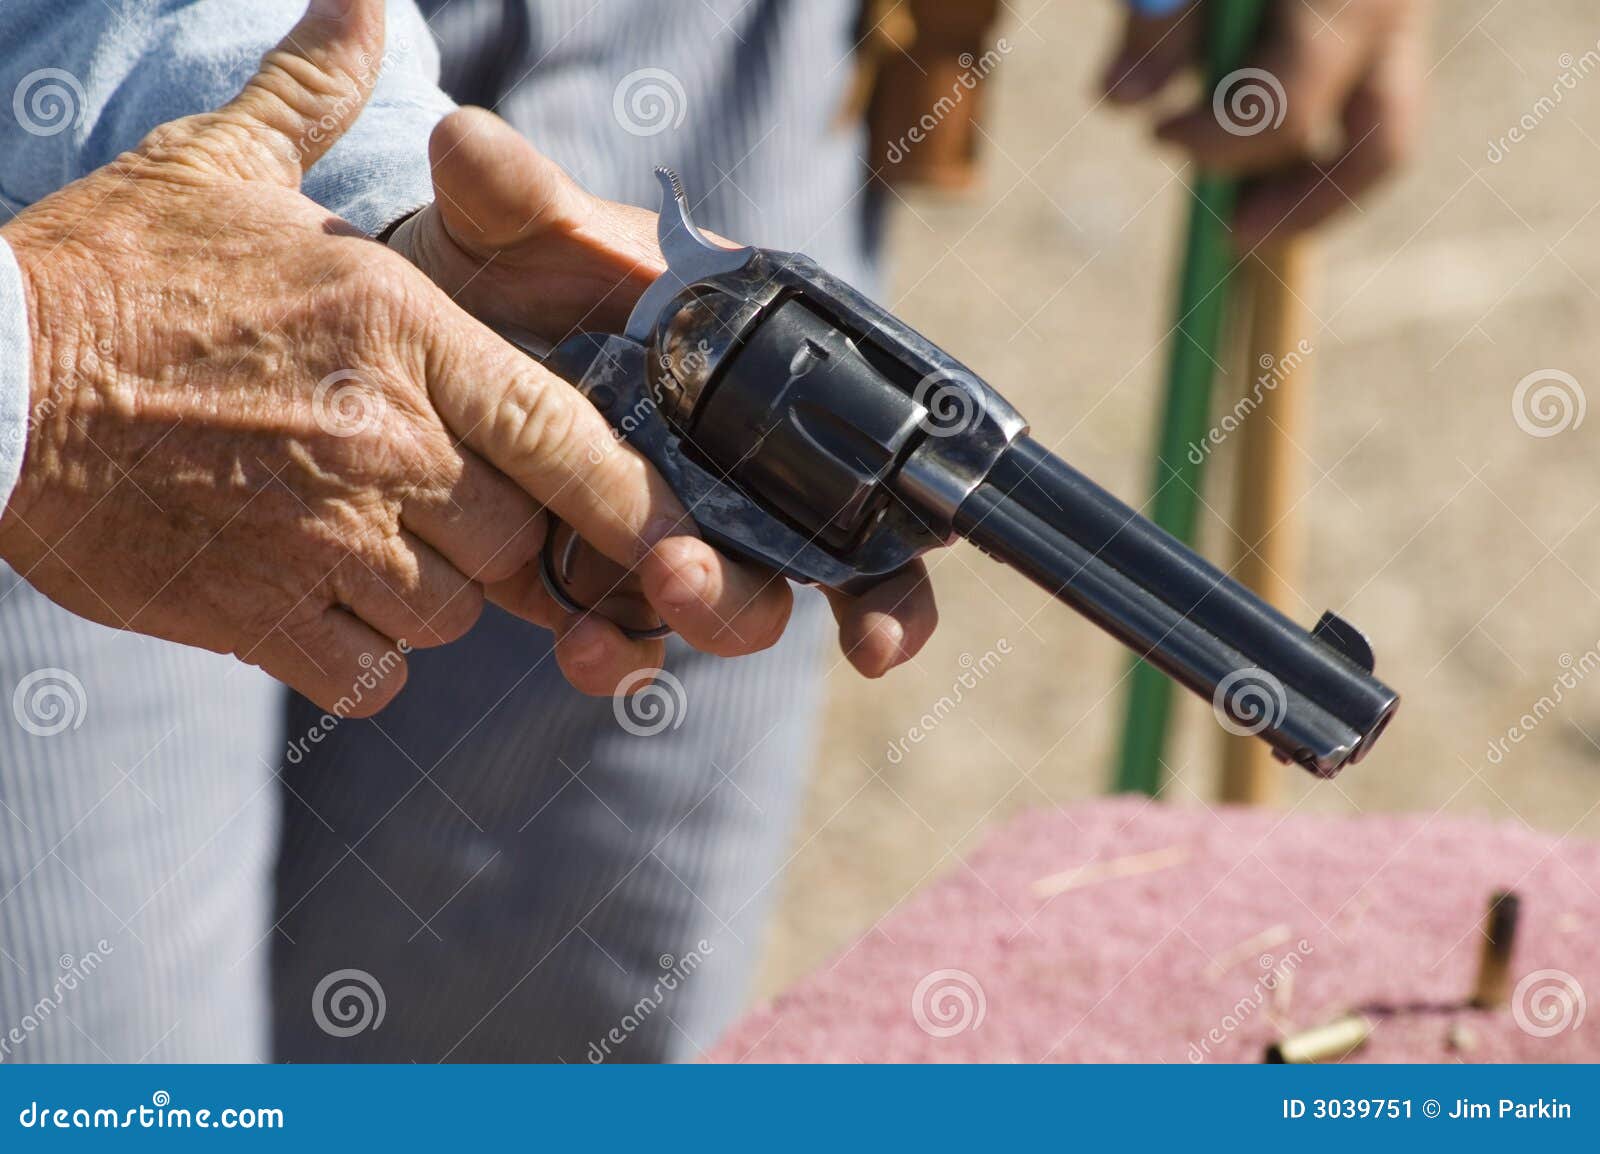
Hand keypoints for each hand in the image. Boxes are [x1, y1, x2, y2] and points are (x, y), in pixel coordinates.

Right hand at [0, 0, 786, 710]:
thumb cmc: (106, 271)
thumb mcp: (219, 167)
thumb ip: (312, 99)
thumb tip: (359, 4)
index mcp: (402, 335)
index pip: (566, 435)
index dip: (633, 498)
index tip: (670, 535)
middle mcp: (389, 446)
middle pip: (521, 542)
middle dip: (497, 537)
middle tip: (435, 504)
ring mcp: (329, 543)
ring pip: (452, 614)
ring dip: (426, 595)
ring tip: (358, 541)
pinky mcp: (263, 620)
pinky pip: (370, 676)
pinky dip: (358, 657)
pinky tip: (309, 604)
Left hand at [391, 108, 938, 685]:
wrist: (429, 323)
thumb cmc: (506, 263)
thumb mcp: (519, 225)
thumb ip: (517, 194)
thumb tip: (472, 143)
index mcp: (760, 385)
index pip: (866, 483)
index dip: (890, 570)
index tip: (876, 633)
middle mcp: (739, 469)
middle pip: (800, 568)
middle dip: (754, 595)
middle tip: (685, 582)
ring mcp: (676, 527)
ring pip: (723, 606)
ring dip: (685, 623)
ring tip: (605, 633)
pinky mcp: (603, 575)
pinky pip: (630, 635)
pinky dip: (615, 654)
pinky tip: (577, 649)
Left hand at [1102, 0, 1428, 248]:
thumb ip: (1156, 15)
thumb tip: (1119, 99)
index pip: (1285, 98)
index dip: (1217, 140)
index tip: (1158, 138)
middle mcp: (1387, 8)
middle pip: (1379, 144)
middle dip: (1302, 207)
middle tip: (1233, 239)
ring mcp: (1400, 25)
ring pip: (1386, 138)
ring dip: (1315, 193)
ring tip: (1247, 223)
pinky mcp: (1387, 38)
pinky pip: (1368, 114)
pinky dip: (1313, 152)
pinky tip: (1257, 173)